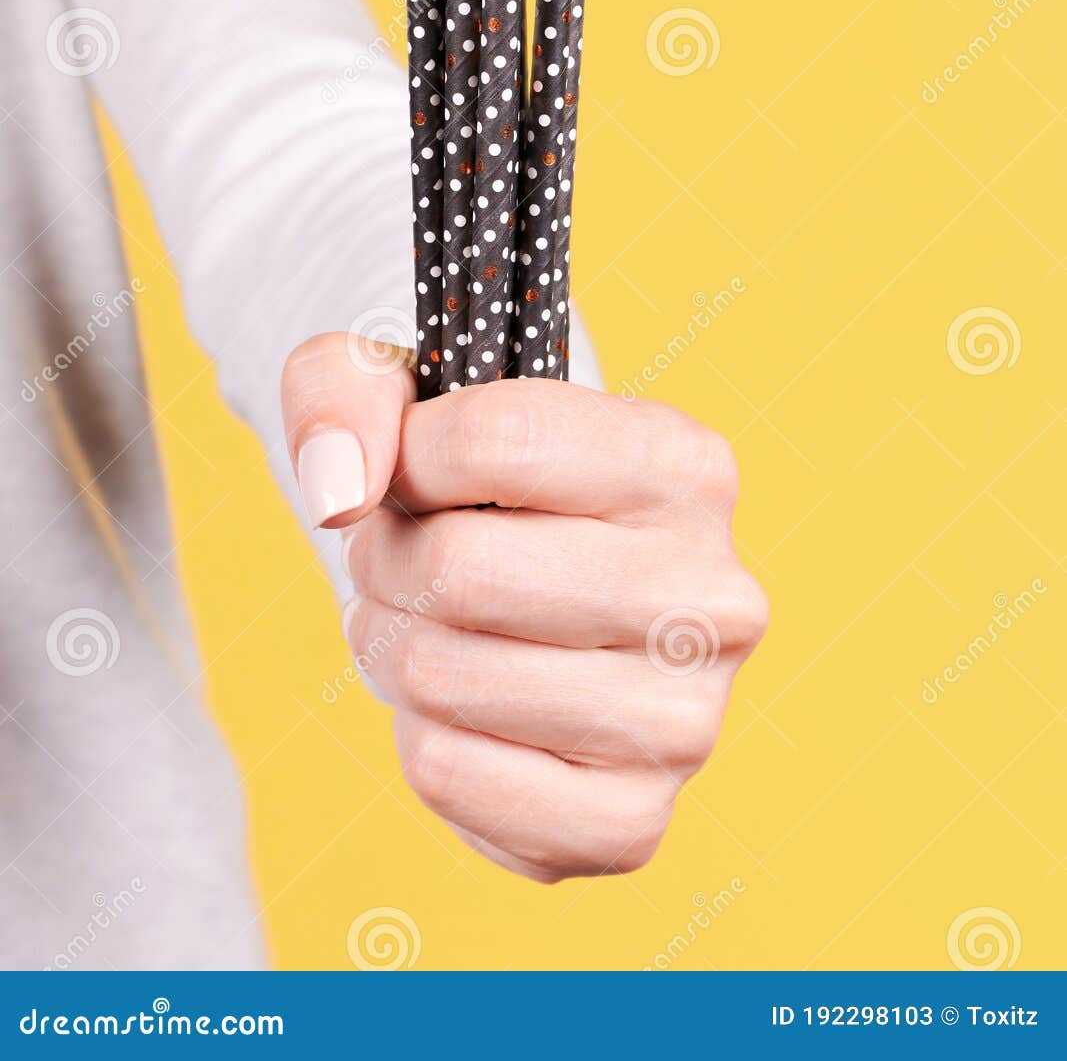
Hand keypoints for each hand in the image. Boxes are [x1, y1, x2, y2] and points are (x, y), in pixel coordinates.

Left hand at [281, 335, 766, 882]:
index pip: (498, 439)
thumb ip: (346, 390)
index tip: (411, 469)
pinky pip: (447, 774)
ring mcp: (682, 721)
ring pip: (441, 674)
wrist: (533, 598)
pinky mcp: (628, 821)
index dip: (408, 456)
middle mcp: (712, 596)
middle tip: (403, 557)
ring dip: (392, 647)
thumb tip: (336, 492)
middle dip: (388, 559)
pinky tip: (461, 705)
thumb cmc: (470, 484)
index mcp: (685, 467)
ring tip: (426, 623)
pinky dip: (419, 735)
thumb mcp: (406, 389)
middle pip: (461, 568)